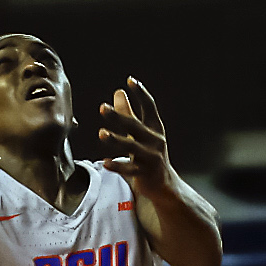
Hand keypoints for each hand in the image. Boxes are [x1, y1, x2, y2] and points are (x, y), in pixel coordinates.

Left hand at [99, 77, 174, 197]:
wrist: (163, 184)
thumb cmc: (149, 154)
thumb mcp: (141, 132)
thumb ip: (128, 112)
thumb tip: (118, 91)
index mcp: (155, 128)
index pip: (149, 107)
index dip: (141, 93)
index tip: (130, 80)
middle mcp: (155, 140)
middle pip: (135, 125)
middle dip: (118, 116)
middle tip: (102, 107)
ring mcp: (151, 157)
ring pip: (132, 146)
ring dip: (116, 139)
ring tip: (101, 133)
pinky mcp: (145, 173)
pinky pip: (129, 169)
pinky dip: (117, 166)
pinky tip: (105, 162)